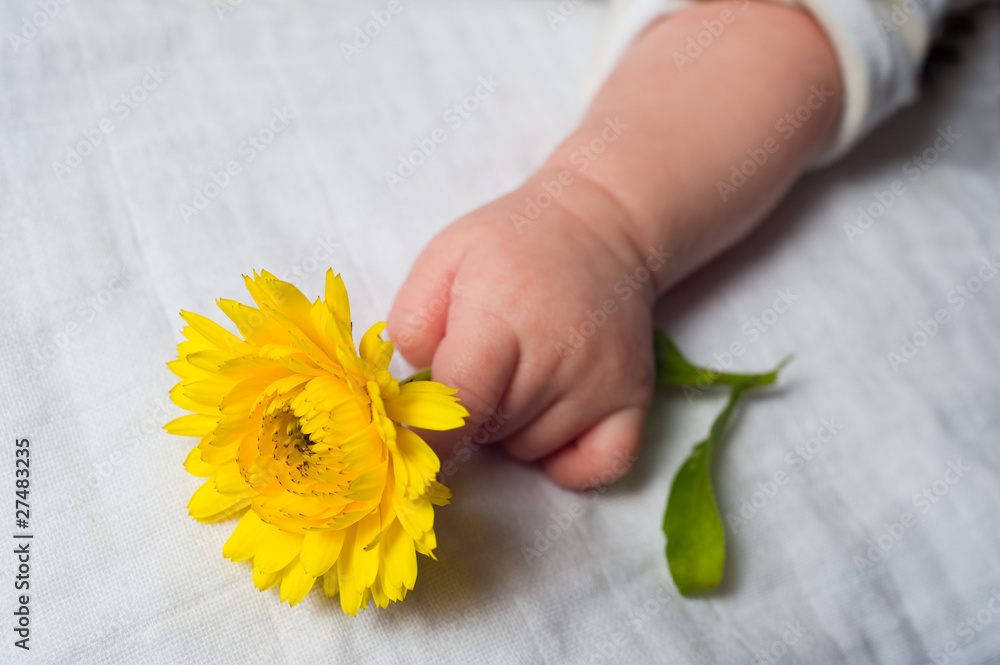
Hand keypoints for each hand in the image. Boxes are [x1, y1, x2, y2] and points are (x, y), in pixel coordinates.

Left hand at [388, 174, 662, 488]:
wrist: (601, 226)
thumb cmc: (512, 246)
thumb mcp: (445, 258)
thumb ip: (413, 322)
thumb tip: (416, 388)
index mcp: (501, 321)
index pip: (463, 402)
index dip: (430, 436)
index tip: (410, 446)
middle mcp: (557, 359)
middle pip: (488, 430)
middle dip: (470, 411)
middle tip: (483, 364)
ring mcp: (601, 385)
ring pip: (529, 449)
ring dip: (512, 427)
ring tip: (523, 371)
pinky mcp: (633, 401)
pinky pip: (597, 468)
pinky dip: (568, 462)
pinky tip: (553, 421)